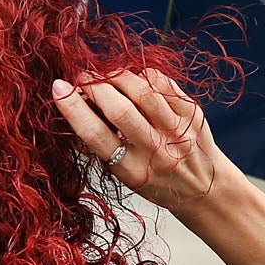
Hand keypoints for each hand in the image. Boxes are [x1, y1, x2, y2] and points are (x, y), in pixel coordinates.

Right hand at [50, 70, 264, 264]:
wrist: (205, 189)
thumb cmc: (157, 182)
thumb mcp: (124, 175)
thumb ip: (101, 146)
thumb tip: (72, 109)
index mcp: (132, 171)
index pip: (95, 134)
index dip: (72, 107)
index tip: (59, 88)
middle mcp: (156, 152)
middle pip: (119, 109)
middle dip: (95, 86)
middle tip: (84, 80)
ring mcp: (177, 131)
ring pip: (142, 91)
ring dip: (116, 76)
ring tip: (106, 76)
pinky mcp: (192, 114)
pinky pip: (164, 83)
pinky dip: (143, 75)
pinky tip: (135, 79)